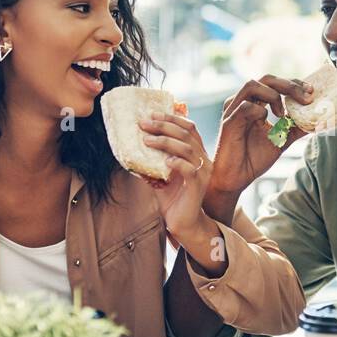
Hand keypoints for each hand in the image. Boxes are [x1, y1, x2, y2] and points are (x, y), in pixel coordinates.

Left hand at [139, 112, 213, 241]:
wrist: (183, 223)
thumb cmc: (172, 199)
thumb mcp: (160, 175)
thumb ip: (153, 160)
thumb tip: (133, 146)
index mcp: (197, 154)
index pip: (189, 128)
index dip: (172, 118)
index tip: (152, 114)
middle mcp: (203, 160)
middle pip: (187, 134)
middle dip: (164, 125)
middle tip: (144, 123)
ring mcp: (203, 172)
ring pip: (187, 148)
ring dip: (165, 141)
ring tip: (147, 140)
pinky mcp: (199, 186)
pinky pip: (190, 169)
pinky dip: (176, 162)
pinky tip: (164, 161)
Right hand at [209, 76, 314, 195]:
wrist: (236, 179)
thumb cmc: (253, 159)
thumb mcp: (282, 141)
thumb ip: (295, 128)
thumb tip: (317, 121)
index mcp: (255, 103)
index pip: (275, 83)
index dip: (294, 84)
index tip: (311, 91)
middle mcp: (243, 102)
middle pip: (266, 79)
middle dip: (289, 85)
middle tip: (306, 98)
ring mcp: (234, 110)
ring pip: (252, 85)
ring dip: (273, 95)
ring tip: (282, 114)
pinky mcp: (229, 122)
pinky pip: (244, 107)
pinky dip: (259, 112)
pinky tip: (265, 123)